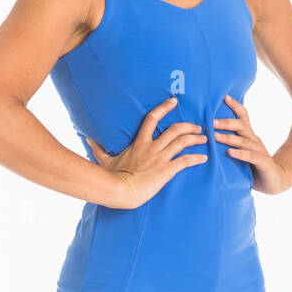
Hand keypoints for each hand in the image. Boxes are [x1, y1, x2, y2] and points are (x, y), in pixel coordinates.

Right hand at [86, 96, 207, 208]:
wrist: (119, 190)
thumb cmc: (111, 177)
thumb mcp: (104, 160)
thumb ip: (98, 149)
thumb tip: (87, 139)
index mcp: (139, 143)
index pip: (152, 118)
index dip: (164, 108)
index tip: (174, 101)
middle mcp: (152, 147)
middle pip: (175, 130)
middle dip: (189, 126)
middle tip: (198, 127)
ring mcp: (160, 159)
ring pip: (183, 142)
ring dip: (196, 139)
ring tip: (204, 139)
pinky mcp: (166, 171)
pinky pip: (185, 161)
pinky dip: (196, 158)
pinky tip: (204, 158)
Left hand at [213, 93, 288, 194]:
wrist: (275, 180)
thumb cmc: (253, 167)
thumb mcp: (241, 153)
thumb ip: (230, 145)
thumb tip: (208, 137)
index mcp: (249, 136)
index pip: (243, 117)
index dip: (235, 106)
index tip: (224, 97)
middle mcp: (254, 140)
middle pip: (241, 126)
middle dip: (226, 122)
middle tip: (212, 122)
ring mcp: (259, 150)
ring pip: (243, 141)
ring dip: (229, 138)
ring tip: (215, 136)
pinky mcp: (263, 162)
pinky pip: (251, 156)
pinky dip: (240, 154)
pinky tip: (230, 153)